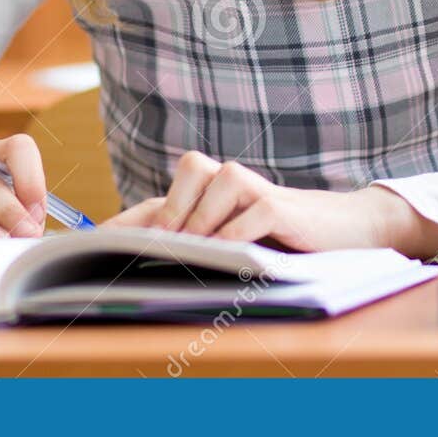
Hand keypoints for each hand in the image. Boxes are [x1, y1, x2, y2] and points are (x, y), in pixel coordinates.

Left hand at [100, 151, 437, 257]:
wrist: (347, 230)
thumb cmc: (286, 242)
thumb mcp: (236, 248)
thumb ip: (199, 250)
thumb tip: (145, 268)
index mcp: (214, 196)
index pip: (158, 203)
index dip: (124, 224)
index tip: (90, 246)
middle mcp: (234, 183)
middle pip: (192, 168)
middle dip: (170, 210)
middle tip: (160, 248)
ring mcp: (257, 189)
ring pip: (218, 185)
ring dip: (200, 222)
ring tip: (194, 252)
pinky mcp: (281, 205)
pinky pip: (249, 212)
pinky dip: (233, 235)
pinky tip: (229, 255)